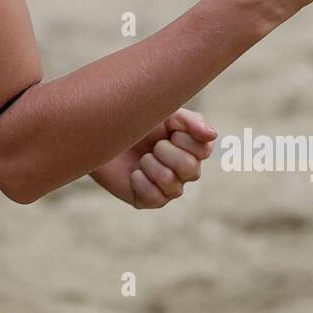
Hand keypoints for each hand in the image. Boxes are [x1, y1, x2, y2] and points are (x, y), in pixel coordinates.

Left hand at [89, 107, 216, 208]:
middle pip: (190, 168)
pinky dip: (140, 181)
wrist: (99, 133)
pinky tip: (133, 173)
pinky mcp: (150, 200)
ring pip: (171, 182)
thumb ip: (190, 121)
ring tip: (141, 158)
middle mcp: (186, 171)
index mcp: (193, 148)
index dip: (182, 136)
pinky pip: (154, 197)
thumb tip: (212, 135)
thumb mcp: (162, 112)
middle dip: (165, 151)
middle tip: (151, 145)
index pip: (204, 148)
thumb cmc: (133, 121)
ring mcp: (169, 187)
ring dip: (150, 164)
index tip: (167, 128)